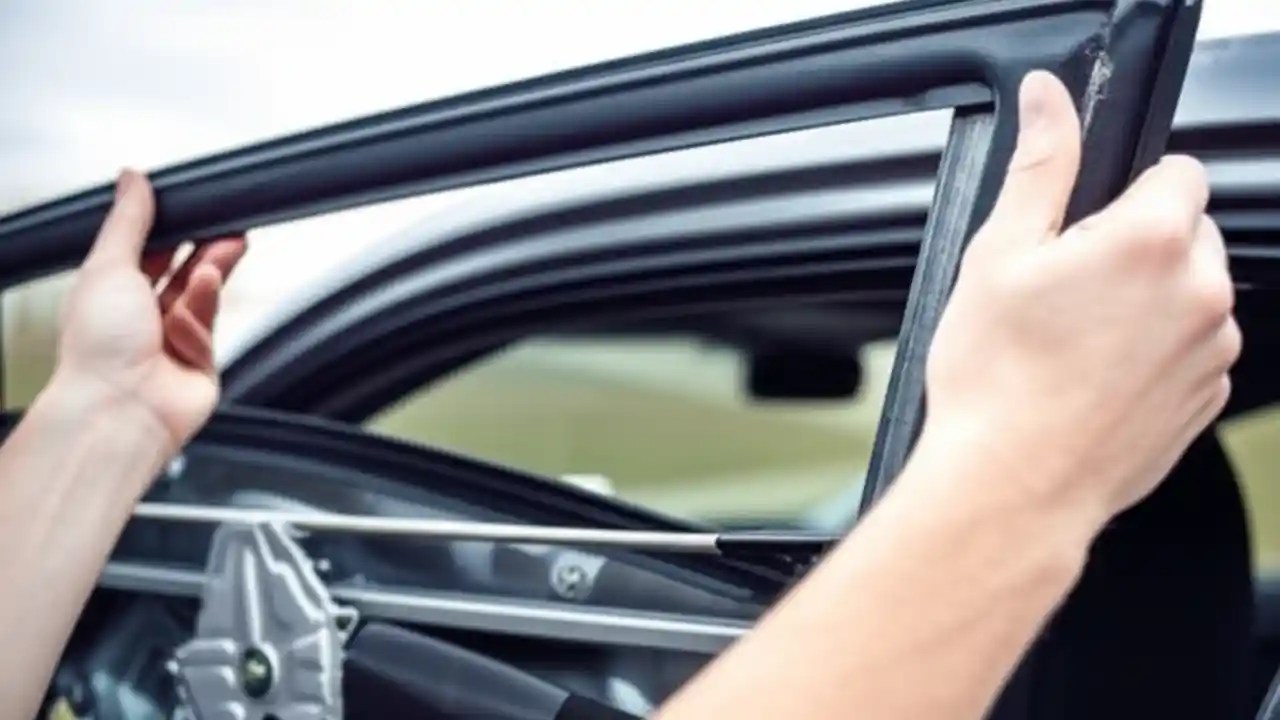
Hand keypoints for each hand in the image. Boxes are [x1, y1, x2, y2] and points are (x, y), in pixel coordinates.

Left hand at [54, 169, 245, 456]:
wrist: (123, 406)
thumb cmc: (99, 348)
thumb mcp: (109, 264)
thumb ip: (129, 219)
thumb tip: (132, 178)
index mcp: (109, 293)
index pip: (144, 250)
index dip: (170, 228)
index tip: (194, 206)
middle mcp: (139, 317)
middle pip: (180, 270)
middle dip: (204, 246)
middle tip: (229, 224)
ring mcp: (171, 340)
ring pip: (202, 293)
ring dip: (211, 270)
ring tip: (228, 247)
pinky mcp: (200, 362)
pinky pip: (213, 322)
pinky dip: (208, 305)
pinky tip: (204, 294)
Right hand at [922, 71, 1239, 529]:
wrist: (1012, 486)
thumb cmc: (996, 380)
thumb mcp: (999, 254)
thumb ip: (1041, 164)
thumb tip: (1049, 100)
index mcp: (1153, 239)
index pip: (1176, 170)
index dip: (1123, 192)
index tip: (1082, 231)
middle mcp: (1202, 290)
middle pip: (1187, 232)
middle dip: (1136, 247)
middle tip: (1066, 291)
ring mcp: (1212, 350)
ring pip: (1190, 293)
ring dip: (1147, 302)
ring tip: (1074, 344)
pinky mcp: (1207, 399)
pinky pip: (1190, 350)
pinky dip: (1153, 354)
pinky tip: (1093, 378)